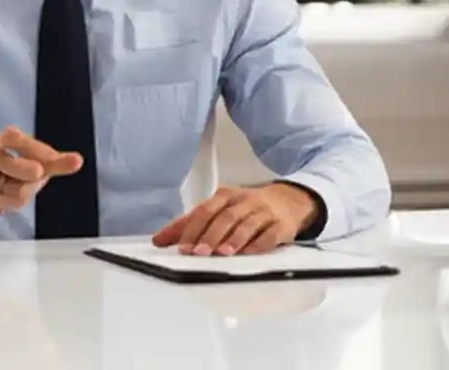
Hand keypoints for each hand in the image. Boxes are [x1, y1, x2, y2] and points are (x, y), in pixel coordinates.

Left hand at [151, 184, 318, 256]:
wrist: (288, 200)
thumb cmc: (246, 207)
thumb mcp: (218, 209)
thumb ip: (190, 224)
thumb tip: (160, 239)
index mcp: (224, 196)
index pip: (204, 210)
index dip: (192, 229)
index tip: (181, 246)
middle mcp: (243, 201)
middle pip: (224, 217)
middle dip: (210, 235)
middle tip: (198, 252)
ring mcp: (264, 212)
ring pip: (246, 224)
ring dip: (233, 239)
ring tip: (222, 253)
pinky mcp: (282, 225)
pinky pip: (271, 235)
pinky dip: (259, 244)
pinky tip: (249, 253)